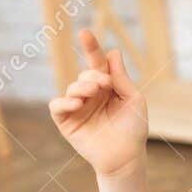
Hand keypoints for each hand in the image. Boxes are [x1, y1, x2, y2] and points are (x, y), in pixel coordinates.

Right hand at [49, 29, 148, 177]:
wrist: (126, 158)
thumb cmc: (133, 129)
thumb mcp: (134, 101)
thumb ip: (122, 78)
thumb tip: (113, 52)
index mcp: (106, 86)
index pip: (97, 63)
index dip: (91, 48)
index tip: (85, 33)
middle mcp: (90, 94)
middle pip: (85, 75)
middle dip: (92, 75)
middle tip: (103, 83)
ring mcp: (77, 107)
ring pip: (72, 88)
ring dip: (81, 87)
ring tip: (93, 92)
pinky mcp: (67, 122)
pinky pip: (57, 107)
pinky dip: (64, 102)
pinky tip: (77, 103)